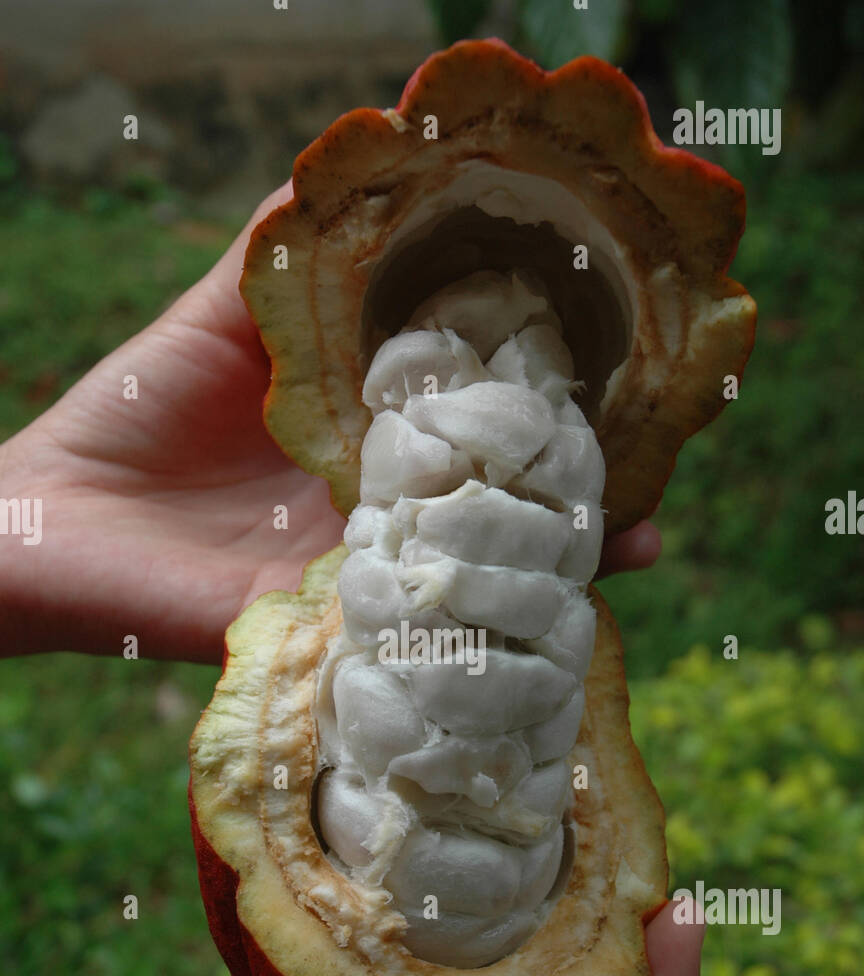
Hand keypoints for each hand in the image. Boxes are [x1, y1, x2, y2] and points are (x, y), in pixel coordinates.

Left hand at [0, 181, 659, 664]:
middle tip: (656, 470)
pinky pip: (432, 637)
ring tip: (640, 539)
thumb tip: (358, 162)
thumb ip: (289, 258)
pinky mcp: (340, 629)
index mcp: (370, 438)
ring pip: (490, 574)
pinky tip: (563, 604)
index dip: (547, 400)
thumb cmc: (137, 413)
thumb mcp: (224, 318)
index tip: (616, 372)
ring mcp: (371, 575)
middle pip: (506, 504)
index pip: (479, 419)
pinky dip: (497, 628)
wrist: (59, 525)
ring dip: (570, 560)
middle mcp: (386, 510)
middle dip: (586, 490)